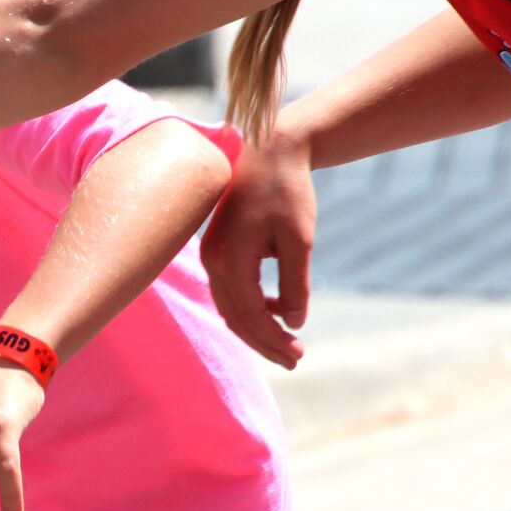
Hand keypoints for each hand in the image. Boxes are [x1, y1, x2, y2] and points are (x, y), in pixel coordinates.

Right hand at [200, 130, 316, 368]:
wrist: (269, 150)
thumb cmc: (287, 191)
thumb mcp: (299, 239)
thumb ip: (294, 283)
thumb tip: (293, 322)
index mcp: (230, 258)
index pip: (249, 314)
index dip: (273, 339)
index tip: (299, 354)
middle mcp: (213, 261)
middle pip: (234, 317)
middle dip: (263, 342)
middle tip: (295, 360)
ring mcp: (211, 255)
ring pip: (229, 307)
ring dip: (255, 328)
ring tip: (286, 344)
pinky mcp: (217, 249)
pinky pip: (229, 291)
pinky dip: (250, 307)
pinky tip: (276, 311)